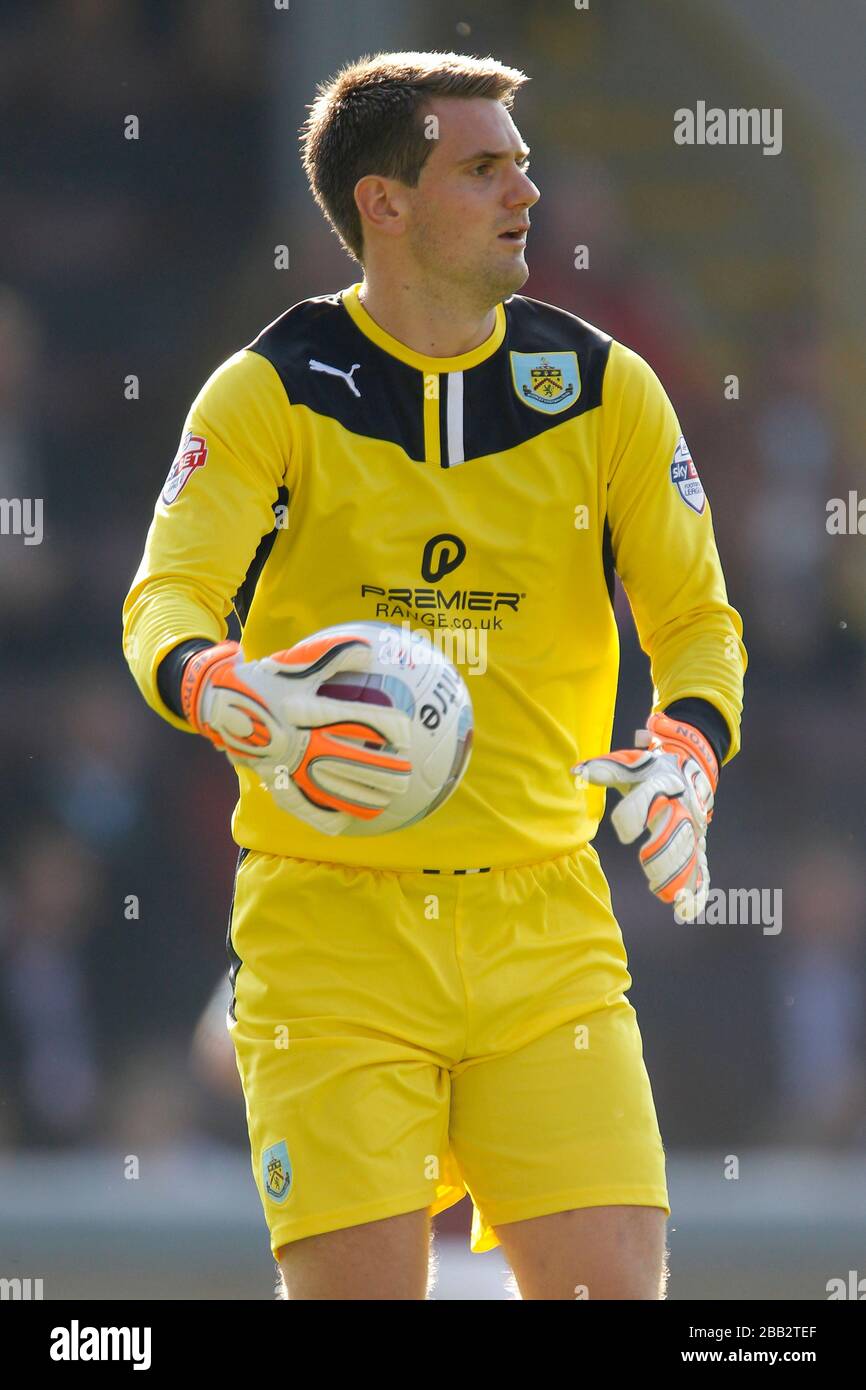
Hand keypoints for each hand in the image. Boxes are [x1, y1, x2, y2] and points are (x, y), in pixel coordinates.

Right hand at [180, 635, 412, 834]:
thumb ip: (333, 653)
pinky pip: (303, 807)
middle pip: (354, 763)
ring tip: (387, 801)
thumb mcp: (297, 662)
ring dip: (364, 797)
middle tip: (406, 776)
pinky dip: (325, 817)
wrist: (218, 702)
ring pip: (333, 790)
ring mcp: (288, 766)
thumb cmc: (264, 679)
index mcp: (311, 711)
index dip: (387, 729)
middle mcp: (303, 742)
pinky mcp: (275, 781)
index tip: (406, 736)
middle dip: (385, 773)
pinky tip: (345, 822)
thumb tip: (368, 651)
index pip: (359, 722)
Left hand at [572, 713, 718, 918]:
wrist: (689, 767)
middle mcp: (682, 808)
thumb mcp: (630, 764)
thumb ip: (605, 770)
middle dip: (666, 856)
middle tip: (651, 876)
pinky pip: (701, 868)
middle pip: (676, 833)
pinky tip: (689, 910)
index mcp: (663, 785)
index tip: (626, 833)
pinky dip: (698, 889)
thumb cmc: (650, 769)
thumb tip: (576, 773)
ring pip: (689, 856)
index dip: (637, 815)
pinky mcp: (698, 845)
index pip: (649, 799)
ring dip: (681, 878)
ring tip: (671, 900)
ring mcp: (693, 829)